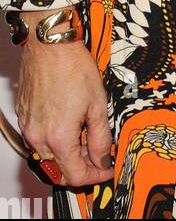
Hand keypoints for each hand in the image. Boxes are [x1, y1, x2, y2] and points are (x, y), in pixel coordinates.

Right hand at [16, 17, 113, 187]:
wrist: (50, 45)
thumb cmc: (72, 67)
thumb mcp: (98, 104)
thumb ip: (101, 137)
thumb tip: (104, 158)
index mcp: (58, 137)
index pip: (75, 175)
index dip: (95, 176)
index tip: (106, 169)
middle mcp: (38, 137)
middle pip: (60, 169)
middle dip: (81, 166)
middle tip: (98, 153)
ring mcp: (28, 127)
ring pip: (48, 155)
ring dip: (67, 153)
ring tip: (85, 134)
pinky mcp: (24, 116)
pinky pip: (39, 139)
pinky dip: (54, 139)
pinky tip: (69, 123)